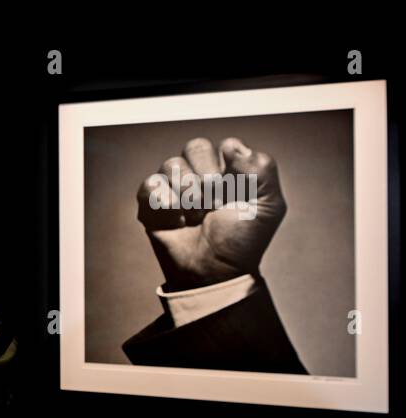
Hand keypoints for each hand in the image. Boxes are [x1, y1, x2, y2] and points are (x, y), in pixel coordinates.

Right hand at [136, 136, 286, 290]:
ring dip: (186, 194)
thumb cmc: (241, 242)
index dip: (229, 169)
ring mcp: (174, 188)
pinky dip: (163, 203)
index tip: (234, 195)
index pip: (224, 145)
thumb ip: (261, 169)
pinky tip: (176, 221)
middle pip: (195, 146)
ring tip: (194, 217)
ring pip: (170, 164)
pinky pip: (149, 185)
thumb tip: (230, 146)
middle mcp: (200, 174)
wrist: (213, 272)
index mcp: (229, 171)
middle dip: (206, 177)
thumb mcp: (267, 207)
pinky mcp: (151, 204)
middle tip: (213, 205)